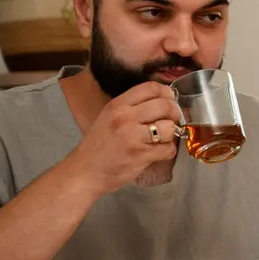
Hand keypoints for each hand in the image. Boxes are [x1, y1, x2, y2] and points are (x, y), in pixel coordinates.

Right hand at [66, 81, 181, 195]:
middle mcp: (125, 117)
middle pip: (165, 105)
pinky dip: (168, 151)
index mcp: (118, 105)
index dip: (166, 93)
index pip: (151, 87)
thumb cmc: (99, 145)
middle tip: (170, 122)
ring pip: (169, 127)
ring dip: (171, 134)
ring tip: (162, 140)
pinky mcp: (140, 154)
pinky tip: (157, 153)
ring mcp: (133, 136)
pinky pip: (168, 149)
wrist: (84, 172)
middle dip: (174, 113)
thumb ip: (134, 107)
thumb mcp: (109, 117)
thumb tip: (165, 100)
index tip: (169, 101)